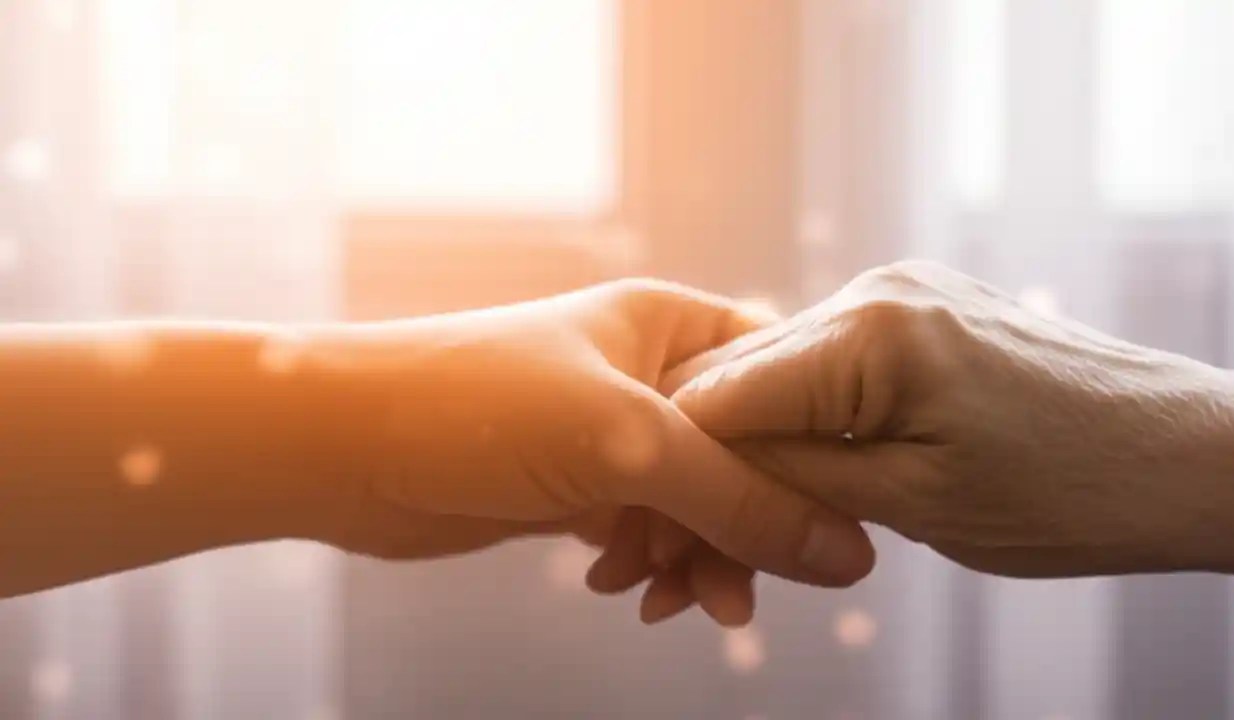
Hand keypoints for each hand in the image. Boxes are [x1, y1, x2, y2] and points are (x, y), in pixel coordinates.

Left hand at [305, 280, 873, 588]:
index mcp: (668, 325)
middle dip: (746, 528)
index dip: (809, 454)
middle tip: (739, 595)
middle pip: (742, 456)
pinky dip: (652, 566)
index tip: (832, 526)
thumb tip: (850, 555)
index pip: (777, 384)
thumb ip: (742, 500)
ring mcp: (609, 432)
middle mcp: (646, 373)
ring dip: (699, 558)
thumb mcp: (631, 446)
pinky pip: (647, 530)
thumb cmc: (479, 407)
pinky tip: (630, 592)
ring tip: (682, 605)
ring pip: (696, 502)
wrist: (342, 446)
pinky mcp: (576, 484)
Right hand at [662, 261, 1233, 577]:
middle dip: (705, 475)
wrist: (1188, 456)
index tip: (650, 549)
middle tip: (676, 569)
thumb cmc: (1069, 492)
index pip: (716, 397)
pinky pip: (830, 373)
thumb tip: (704, 461)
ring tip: (737, 546)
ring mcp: (901, 295)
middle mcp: (874, 290)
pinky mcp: (922, 316)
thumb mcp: (911, 503)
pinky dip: (803, 434)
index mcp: (869, 329)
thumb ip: (793, 472)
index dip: (677, 478)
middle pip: (739, 385)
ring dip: (750, 458)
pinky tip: (791, 488)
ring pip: (781, 381)